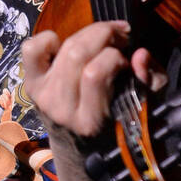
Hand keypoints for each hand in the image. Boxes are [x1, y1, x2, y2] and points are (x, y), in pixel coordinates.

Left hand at [20, 19, 167, 139]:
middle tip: (120, 38)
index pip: (94, 74)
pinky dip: (49, 38)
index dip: (116, 57)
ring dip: (87, 33)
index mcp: (90, 122)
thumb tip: (140, 55)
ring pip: (62, 47)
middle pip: (76, 54)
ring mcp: (42, 96)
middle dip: (104, 34)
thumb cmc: (114, 124)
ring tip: (103, 37)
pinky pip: (32, 49)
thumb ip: (149, 83)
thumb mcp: (141, 109)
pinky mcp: (31, 84)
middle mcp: (61, 109)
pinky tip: (66, 45)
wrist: (77, 147)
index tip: (128, 61)